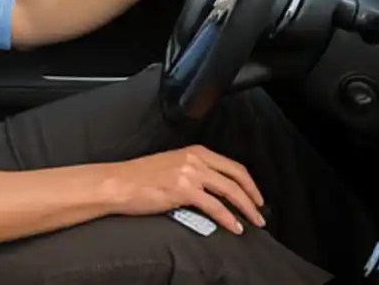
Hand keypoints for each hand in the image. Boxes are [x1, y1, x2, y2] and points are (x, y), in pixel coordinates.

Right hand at [102, 145, 265, 234]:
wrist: (118, 183)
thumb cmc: (139, 178)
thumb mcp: (172, 166)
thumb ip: (193, 171)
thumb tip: (212, 189)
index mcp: (195, 151)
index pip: (232, 165)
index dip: (248, 182)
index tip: (255, 196)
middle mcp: (195, 159)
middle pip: (236, 176)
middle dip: (252, 196)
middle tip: (260, 212)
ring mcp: (190, 173)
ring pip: (230, 191)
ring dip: (246, 209)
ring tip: (253, 222)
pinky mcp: (183, 190)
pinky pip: (214, 206)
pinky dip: (227, 218)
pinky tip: (234, 227)